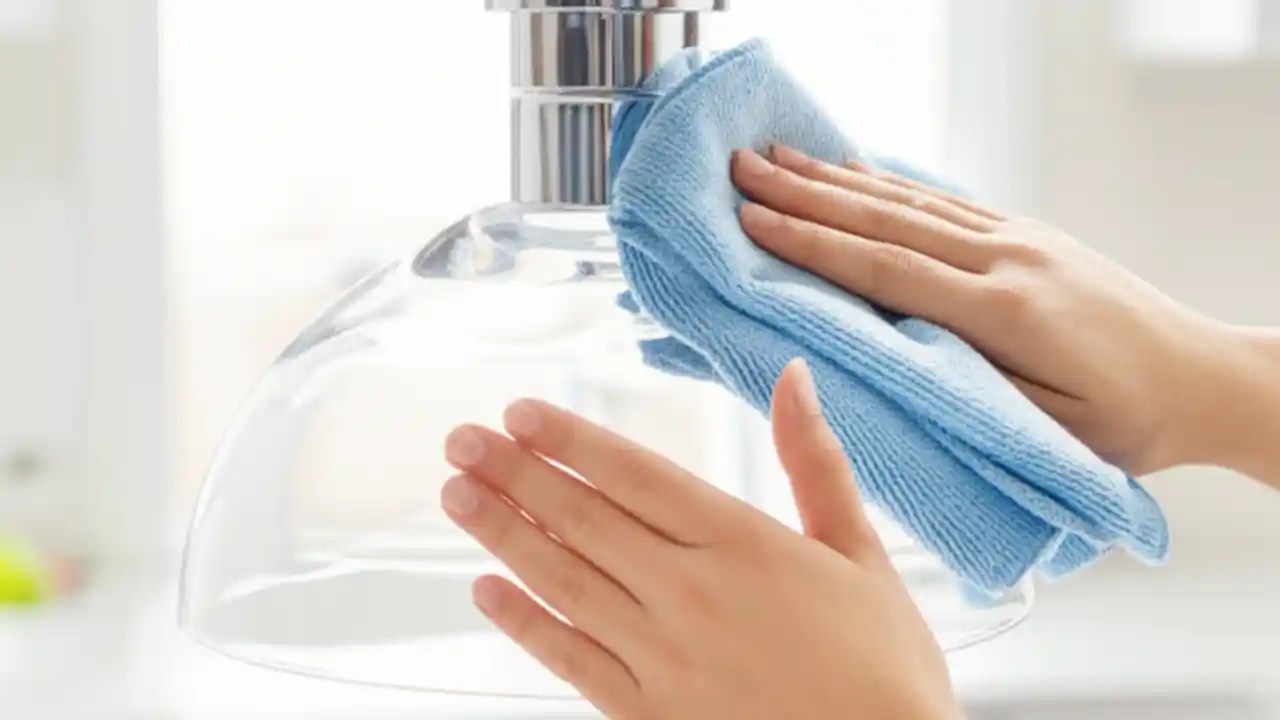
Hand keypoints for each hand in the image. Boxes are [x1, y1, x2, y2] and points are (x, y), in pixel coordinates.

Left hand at [441, 360, 960, 719]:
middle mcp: (692, 592)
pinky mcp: (649, 713)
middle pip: (584, 520)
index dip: (570, 440)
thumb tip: (795, 377)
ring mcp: (665, 656)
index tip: (518, 413)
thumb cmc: (886, 667)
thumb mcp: (862, 553)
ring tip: (456, 496)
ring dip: (503, 534)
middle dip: (514, 474)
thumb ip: (816, 462)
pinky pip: (571, 660)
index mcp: (743, 543)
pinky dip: (523, 624)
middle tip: (460, 440)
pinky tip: (486, 592)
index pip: (635, 475)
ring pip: (564, 581)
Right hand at [732, 145, 1279, 479]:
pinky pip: (946, 202)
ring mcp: (1019, 239)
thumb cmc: (1129, 423)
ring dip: (840, 179)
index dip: (813, 244)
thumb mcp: (1047, 428)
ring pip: (912, 202)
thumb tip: (887, 353)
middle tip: (744, 169)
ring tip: (782, 156)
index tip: (754, 219)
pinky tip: (857, 171)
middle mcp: (1007, 258)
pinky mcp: (1027, 236)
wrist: (1204, 378)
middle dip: (808, 194)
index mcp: (1004, 312)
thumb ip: (967, 386)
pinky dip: (892, 183)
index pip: (887, 269)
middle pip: (887, 220)